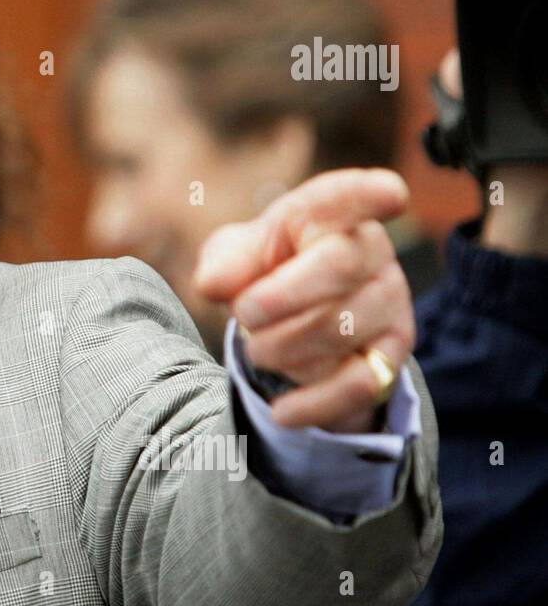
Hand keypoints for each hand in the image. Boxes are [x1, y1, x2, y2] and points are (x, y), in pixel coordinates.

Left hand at [193, 168, 414, 432]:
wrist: (290, 320)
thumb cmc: (265, 269)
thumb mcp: (234, 257)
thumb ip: (224, 262)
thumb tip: (214, 285)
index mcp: (329, 213)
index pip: (351, 195)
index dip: (369, 193)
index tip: (390, 193)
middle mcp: (369, 252)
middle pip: (337, 267)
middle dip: (280, 296)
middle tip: (243, 314)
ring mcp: (389, 303)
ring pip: (342, 328)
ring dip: (285, 348)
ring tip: (257, 350)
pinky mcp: (391, 354)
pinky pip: (360, 384)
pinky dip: (315, 403)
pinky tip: (281, 411)